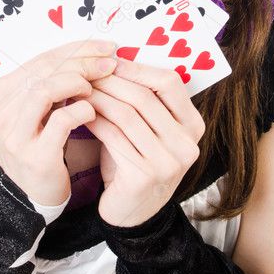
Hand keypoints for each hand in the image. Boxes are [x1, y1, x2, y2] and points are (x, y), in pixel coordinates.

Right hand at [0, 39, 117, 205]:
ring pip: (46, 90)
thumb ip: (51, 82)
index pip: (38, 60)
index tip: (105, 47)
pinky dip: (81, 110)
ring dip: (78, 83)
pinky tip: (92, 111)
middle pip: (43, 71)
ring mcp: (14, 136)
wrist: (31, 193)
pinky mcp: (34, 156)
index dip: (75, 49)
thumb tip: (90, 52)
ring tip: (95, 88)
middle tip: (110, 62)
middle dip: (82, 62)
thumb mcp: (36, 109)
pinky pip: (60, 122)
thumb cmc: (39, 143)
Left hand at [84, 58, 205, 227]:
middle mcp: (186, 144)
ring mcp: (168, 161)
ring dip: (98, 98)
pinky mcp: (144, 175)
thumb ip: (143, 103)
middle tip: (86, 72)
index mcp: (193, 126)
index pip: (170, 82)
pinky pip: (113, 136)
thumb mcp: (149, 132)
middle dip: (111, 80)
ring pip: (126, 115)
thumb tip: (114, 60)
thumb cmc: (136, 163)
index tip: (111, 61)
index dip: (138, 68)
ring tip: (79, 90)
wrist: (131, 214)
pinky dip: (93, 120)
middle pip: (145, 97)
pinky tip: (80, 113)